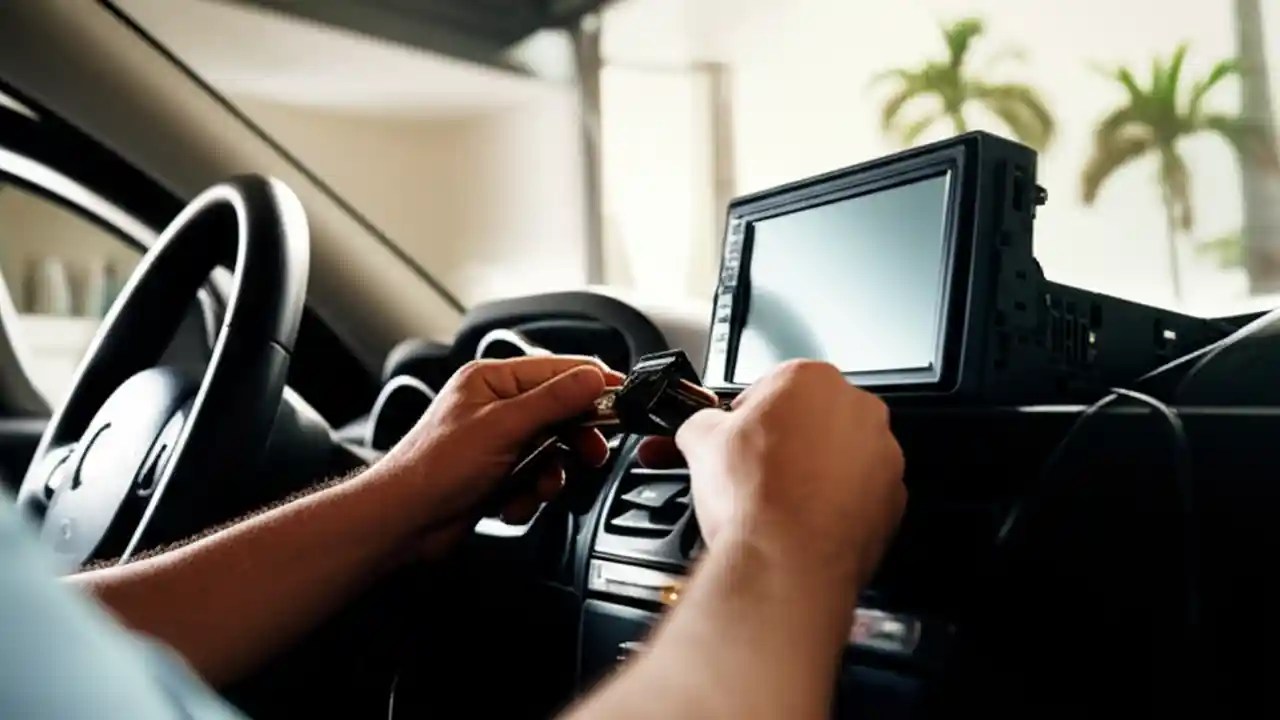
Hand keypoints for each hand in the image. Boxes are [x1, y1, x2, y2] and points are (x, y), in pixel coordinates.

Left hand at [375, 356, 623, 554]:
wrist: (403, 523)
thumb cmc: (433, 469)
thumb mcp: (503, 427)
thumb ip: (553, 401)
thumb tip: (593, 379)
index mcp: (492, 380)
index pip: (558, 370)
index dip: (593, 385)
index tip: (623, 400)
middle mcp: (496, 408)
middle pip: (561, 414)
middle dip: (573, 440)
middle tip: (589, 455)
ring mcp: (498, 444)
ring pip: (553, 452)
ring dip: (549, 475)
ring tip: (536, 487)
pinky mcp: (499, 476)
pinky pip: (537, 480)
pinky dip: (530, 496)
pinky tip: (510, 503)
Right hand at [653, 360, 905, 586]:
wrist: (786, 563)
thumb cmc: (755, 498)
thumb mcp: (699, 440)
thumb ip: (704, 421)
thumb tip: (703, 427)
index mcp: (812, 380)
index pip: (772, 386)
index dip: (747, 416)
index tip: (736, 439)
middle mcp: (858, 410)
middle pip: (812, 419)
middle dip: (786, 441)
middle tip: (755, 471)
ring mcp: (883, 456)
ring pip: (840, 456)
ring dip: (814, 472)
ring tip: (779, 501)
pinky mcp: (893, 501)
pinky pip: (860, 494)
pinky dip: (836, 505)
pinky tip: (804, 521)